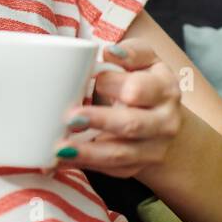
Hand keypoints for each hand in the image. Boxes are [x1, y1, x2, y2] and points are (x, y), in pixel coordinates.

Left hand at [54, 39, 184, 178]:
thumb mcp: (144, 61)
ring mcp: (151, 149)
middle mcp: (164, 123)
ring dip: (88, 153)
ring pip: (120, 154)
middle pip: (131, 124)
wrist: (164, 122)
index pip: (139, 89)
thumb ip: (131, 52)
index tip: (90, 78)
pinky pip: (109, 169)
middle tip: (70, 118)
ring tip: (60, 149)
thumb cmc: (144, 83)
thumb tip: (111, 52)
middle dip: (99, 121)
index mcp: (164, 90)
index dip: (113, 84)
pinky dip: (82, 165)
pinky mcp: (135, 167)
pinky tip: (57, 161)